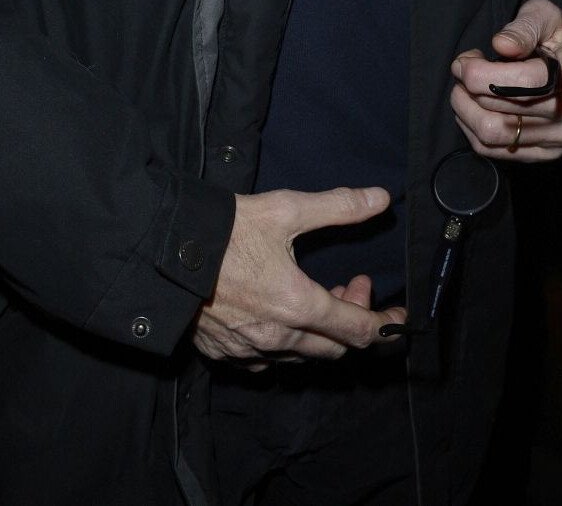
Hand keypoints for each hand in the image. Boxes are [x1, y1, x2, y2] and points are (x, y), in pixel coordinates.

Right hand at [192, 187, 405, 369]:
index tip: (399, 317)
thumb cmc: (225, 230)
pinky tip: (277, 317)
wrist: (163, 251)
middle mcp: (278, 338)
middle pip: (334, 349)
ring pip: (301, 357)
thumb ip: (338, 207)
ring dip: (319, 332)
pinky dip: (284, 344)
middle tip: (350, 286)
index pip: (358, 331)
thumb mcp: (285, 210)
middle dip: (351, 319)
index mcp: (298, 305)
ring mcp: (250, 352)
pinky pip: (266, 362)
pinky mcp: (225, 355)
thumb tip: (379, 199)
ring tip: (316, 298)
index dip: (385, 326)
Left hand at [450, 0, 561, 162]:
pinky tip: (470, 106)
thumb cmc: (554, 34)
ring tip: (463, 87)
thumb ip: (522, 27)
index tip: (463, 62)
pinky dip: (471, 129)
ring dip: (465, 109)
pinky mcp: (549, 153)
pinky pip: (495, 150)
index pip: (529, 81)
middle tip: (461, 67)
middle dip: (469, 87)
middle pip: (506, 108)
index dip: (485, 74)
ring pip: (496, 133)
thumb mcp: (542, 15)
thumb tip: (501, 44)